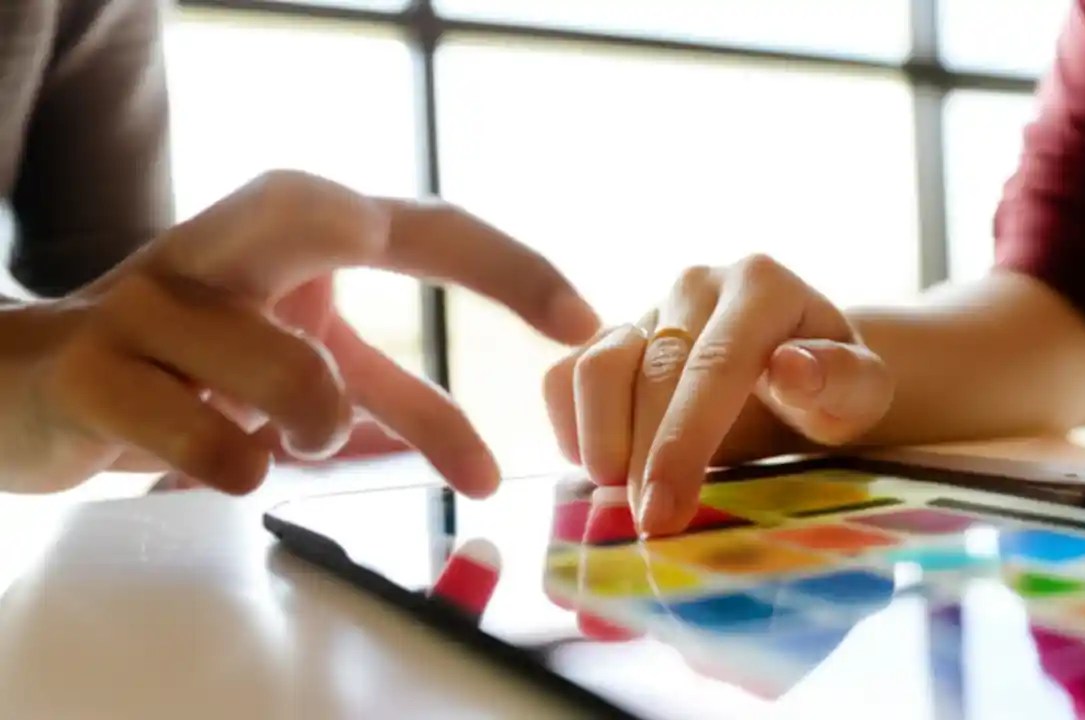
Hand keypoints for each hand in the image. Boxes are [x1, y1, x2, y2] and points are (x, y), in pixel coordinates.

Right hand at [4, 170, 598, 494]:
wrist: (33, 385)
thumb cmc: (192, 367)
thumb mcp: (303, 370)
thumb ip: (392, 404)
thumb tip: (487, 471)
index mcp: (284, 236)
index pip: (418, 225)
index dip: (507, 268)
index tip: (583, 322)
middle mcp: (221, 246)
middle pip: (309, 206)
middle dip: (369, 233)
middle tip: (398, 254)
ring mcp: (151, 303)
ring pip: (288, 374)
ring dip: (312, 429)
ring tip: (281, 443)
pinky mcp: (92, 371)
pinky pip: (212, 442)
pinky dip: (239, 469)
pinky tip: (217, 462)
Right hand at [544, 255, 891, 535]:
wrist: (801, 369)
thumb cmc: (832, 389)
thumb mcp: (861, 392)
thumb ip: (843, 379)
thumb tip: (792, 365)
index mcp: (761, 286)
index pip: (715, 364)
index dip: (683, 440)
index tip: (664, 510)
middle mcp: (696, 286)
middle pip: (651, 370)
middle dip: (643, 456)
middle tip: (647, 527)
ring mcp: (647, 309)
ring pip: (594, 365)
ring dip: (598, 439)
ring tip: (618, 497)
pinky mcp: (610, 337)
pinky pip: (565, 375)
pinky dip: (569, 426)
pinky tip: (600, 469)